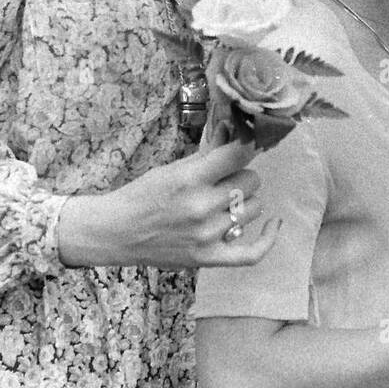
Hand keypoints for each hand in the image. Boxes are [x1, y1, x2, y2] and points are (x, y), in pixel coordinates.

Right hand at [58, 140, 279, 269]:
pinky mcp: (208, 258)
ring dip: (243, 203)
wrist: (114, 232)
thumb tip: (236, 130)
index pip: (239, 154)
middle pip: (251, 181)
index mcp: (190, 179)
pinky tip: (274, 224)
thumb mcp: (173, 168)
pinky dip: (267, 239)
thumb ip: (208, 153)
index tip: (250, 143)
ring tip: (224, 202)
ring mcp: (206, 235)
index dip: (249, 145)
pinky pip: (252, 253)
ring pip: (254, 209)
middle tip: (222, 180)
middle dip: (240, 177)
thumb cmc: (142, 195)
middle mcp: (201, 207)